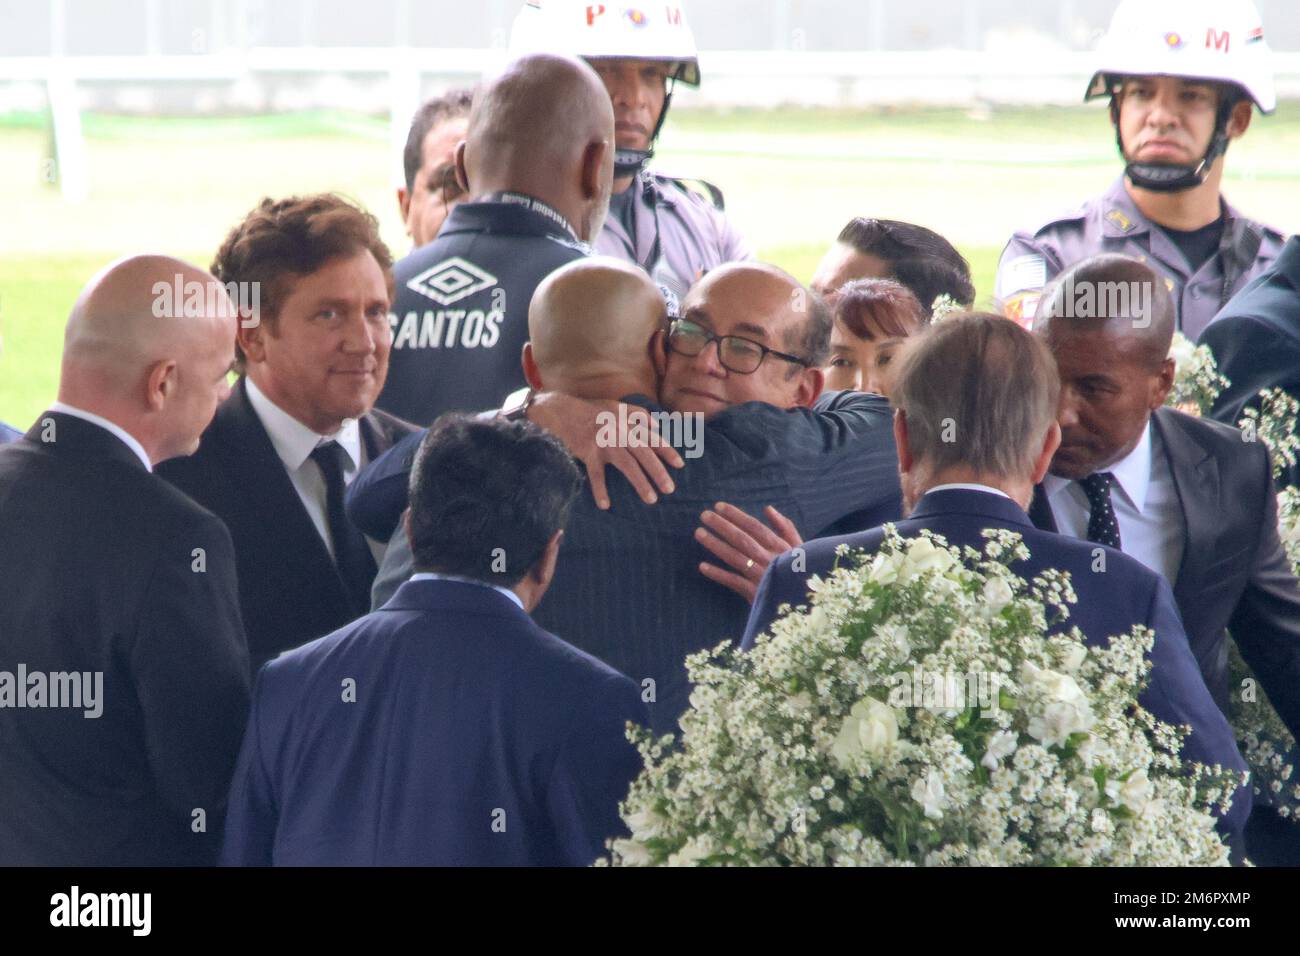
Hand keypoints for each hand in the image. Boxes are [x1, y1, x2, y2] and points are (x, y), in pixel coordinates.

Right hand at [528, 393, 683, 508]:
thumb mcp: (615, 406)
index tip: (679, 465)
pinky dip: (600, 490)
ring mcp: (604, 442)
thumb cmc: (590, 411)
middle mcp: (619, 431)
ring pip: (627, 464)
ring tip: (651, 499)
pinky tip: (606, 505)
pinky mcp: (588, 452)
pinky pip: (596, 474)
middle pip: (644, 453)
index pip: (651, 437)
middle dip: (658, 471)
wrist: (561, 411)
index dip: (666, 450)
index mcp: (627, 421)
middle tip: (670, 489)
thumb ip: (637, 414)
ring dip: (640, 482)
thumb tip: (658, 425)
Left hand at [695, 502, 803, 603]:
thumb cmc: (802, 572)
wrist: (807, 603)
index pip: (754, 526)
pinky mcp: (755, 593)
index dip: (736, 515)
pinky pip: (734, 582)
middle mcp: (769, 559)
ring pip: (735, 558)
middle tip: (704, 515)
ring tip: (699, 534)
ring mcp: (761, 576)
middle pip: (742, 539)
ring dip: (716, 545)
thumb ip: (786, 527)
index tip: (719, 506)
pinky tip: (702, 566)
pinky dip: (718, 574)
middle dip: (722, 526)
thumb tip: (768, 509)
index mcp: (780, 546)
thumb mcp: (800, 548)